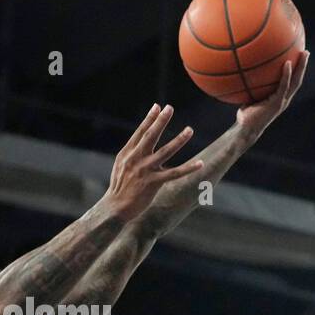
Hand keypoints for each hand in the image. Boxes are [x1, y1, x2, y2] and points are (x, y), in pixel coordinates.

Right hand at [102, 105, 203, 220]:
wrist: (115, 207)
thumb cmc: (119, 187)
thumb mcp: (120, 166)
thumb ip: (132, 154)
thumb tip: (142, 142)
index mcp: (127, 153)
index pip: (140, 133)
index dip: (149, 119)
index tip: (157, 107)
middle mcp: (136, 159)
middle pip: (150, 136)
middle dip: (161, 121)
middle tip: (170, 108)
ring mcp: (145, 170)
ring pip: (165, 152)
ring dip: (179, 140)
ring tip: (190, 130)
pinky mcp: (153, 183)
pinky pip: (174, 173)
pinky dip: (188, 168)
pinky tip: (200, 163)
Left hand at [235, 50, 309, 139]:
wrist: (246, 129)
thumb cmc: (246, 115)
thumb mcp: (249, 98)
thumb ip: (252, 87)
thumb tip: (244, 71)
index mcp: (280, 97)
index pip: (292, 82)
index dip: (296, 71)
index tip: (298, 57)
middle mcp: (284, 99)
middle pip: (298, 80)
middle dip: (303, 66)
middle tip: (306, 52)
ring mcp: (282, 101)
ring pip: (296, 81)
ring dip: (301, 67)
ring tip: (304, 53)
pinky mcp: (278, 103)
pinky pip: (284, 86)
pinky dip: (286, 75)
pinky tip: (287, 63)